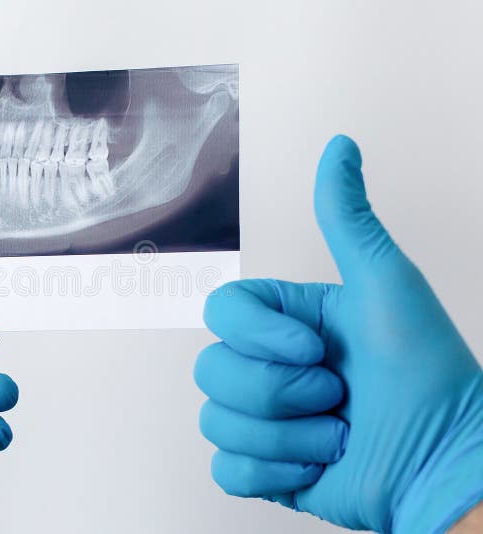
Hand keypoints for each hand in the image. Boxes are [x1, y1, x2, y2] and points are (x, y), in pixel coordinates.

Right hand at [195, 135, 482, 532]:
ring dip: (286, 436)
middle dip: (279, 392)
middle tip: (335, 394)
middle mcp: (269, 368)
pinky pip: (225, 469)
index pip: (221, 311)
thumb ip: (348, 218)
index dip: (257, 336)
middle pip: (211, 370)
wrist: (444, 465)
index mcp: (287, 324)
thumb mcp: (387, 285)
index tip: (314, 348)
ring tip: (334, 433)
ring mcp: (265, 421)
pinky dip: (271, 472)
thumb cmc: (428, 376)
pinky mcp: (267, 468)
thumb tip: (339, 147)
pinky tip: (314, 466)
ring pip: (216, 421)